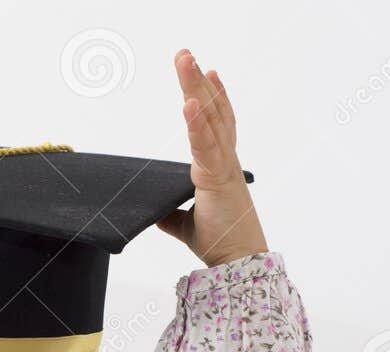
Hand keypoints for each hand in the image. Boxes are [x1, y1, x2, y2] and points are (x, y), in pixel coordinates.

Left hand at [154, 50, 268, 267]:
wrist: (234, 259)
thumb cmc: (218, 240)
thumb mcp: (184, 223)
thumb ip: (170, 213)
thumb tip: (154, 210)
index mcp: (219, 166)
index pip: (217, 123)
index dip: (214, 97)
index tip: (208, 73)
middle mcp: (224, 159)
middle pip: (212, 111)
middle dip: (198, 81)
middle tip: (186, 55)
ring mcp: (222, 165)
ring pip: (209, 119)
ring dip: (196, 89)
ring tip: (186, 62)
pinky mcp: (216, 178)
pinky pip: (204, 145)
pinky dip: (196, 123)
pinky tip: (189, 102)